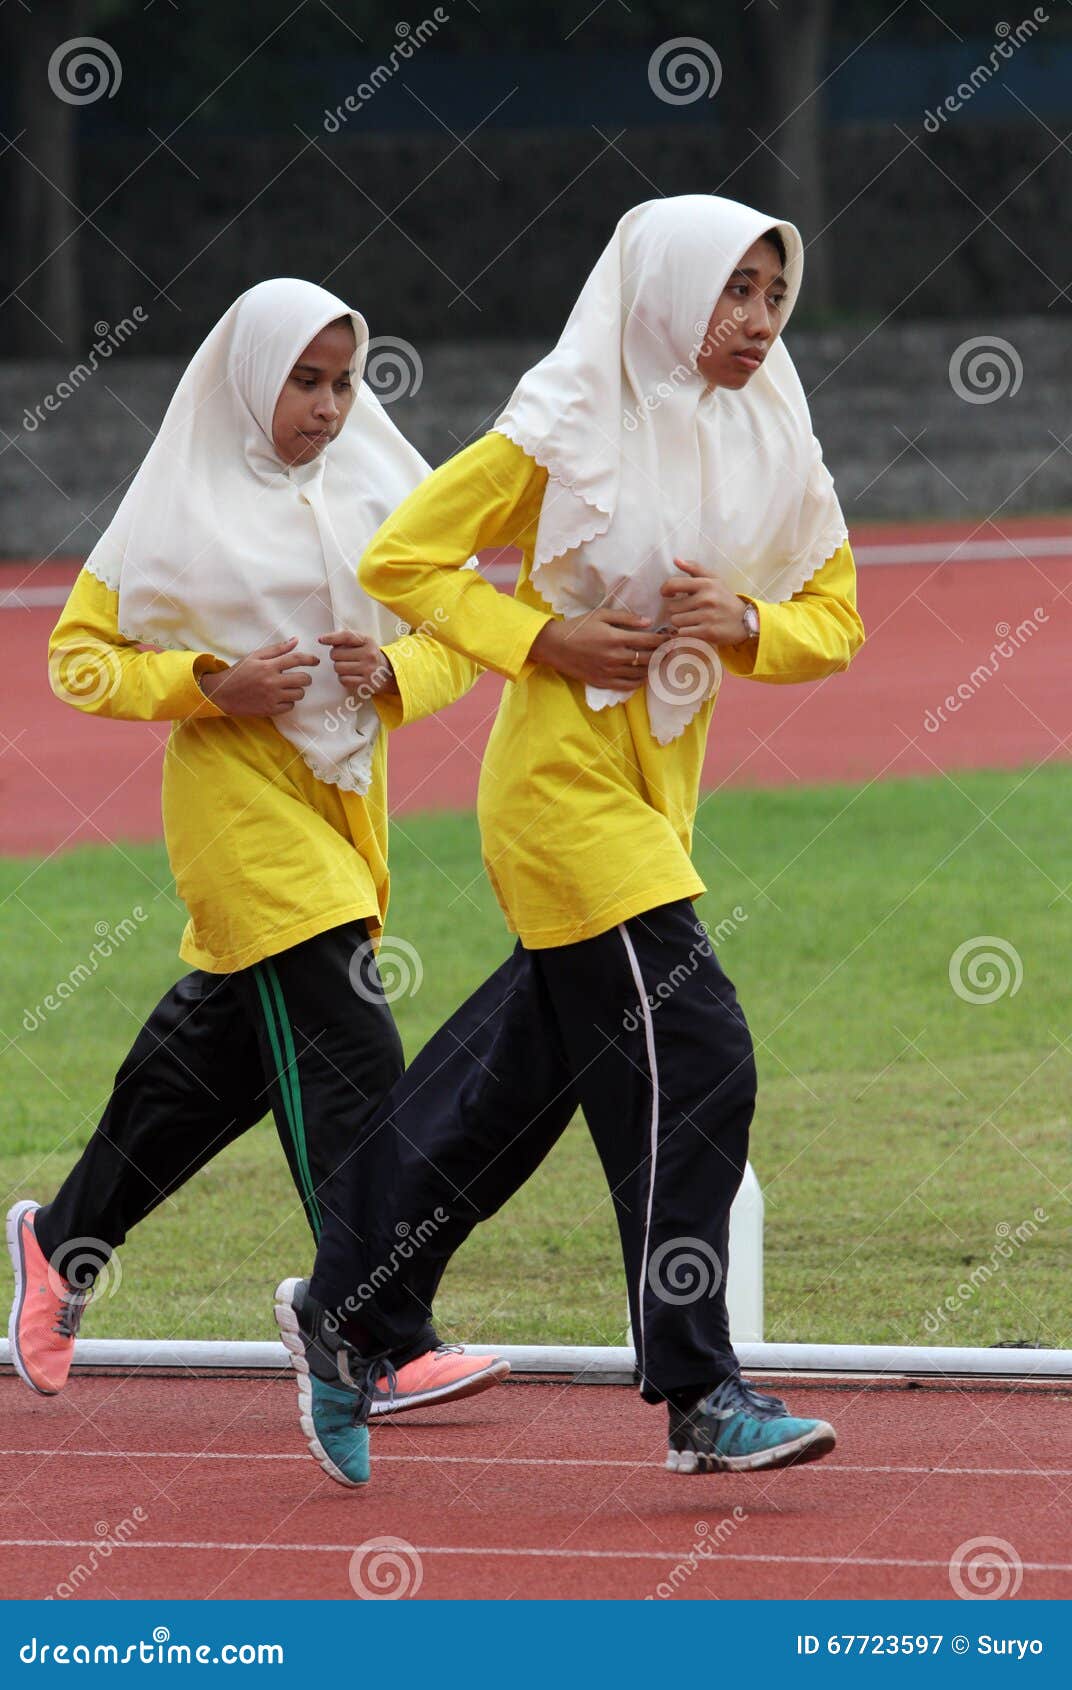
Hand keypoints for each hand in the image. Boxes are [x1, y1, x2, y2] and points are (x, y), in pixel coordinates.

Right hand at [199, 636, 318, 716]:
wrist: (223, 694)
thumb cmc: (239, 673)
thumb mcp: (255, 656)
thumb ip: (276, 649)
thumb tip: (295, 640)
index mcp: (268, 666)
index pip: (296, 659)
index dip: (310, 659)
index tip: (316, 661)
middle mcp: (272, 682)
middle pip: (303, 679)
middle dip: (305, 678)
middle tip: (300, 678)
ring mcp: (272, 697)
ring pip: (299, 694)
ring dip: (297, 690)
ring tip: (288, 688)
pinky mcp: (270, 710)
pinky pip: (290, 706)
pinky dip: (288, 702)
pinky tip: (280, 698)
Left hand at [319, 630, 397, 698]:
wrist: (388, 673)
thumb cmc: (369, 655)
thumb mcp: (363, 642)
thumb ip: (347, 638)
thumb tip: (324, 639)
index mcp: (368, 641)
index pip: (346, 636)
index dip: (331, 637)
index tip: (321, 640)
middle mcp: (369, 654)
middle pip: (336, 654)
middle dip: (336, 656)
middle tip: (344, 657)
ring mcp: (368, 670)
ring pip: (338, 668)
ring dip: (339, 668)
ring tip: (348, 667)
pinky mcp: (365, 683)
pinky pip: (343, 680)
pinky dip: (343, 678)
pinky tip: (351, 675)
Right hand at [529, 608, 667, 687]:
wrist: (555, 646)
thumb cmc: (578, 627)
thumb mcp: (601, 615)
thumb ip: (626, 618)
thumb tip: (648, 622)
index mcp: (615, 638)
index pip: (648, 640)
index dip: (664, 639)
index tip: (673, 637)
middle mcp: (615, 657)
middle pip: (649, 658)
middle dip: (663, 654)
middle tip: (673, 650)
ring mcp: (610, 672)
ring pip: (641, 673)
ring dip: (653, 667)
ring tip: (661, 661)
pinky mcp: (604, 682)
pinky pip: (628, 685)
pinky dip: (640, 681)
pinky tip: (644, 674)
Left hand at [660, 559, 754, 645]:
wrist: (745, 621)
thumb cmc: (725, 598)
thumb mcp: (714, 580)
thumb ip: (694, 568)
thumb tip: (675, 560)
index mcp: (706, 583)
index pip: (673, 584)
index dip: (665, 590)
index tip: (667, 594)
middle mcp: (706, 599)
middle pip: (672, 607)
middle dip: (676, 610)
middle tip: (686, 610)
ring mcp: (707, 616)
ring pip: (676, 621)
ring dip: (680, 622)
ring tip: (690, 620)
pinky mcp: (708, 632)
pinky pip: (683, 633)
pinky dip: (685, 633)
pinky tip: (693, 630)